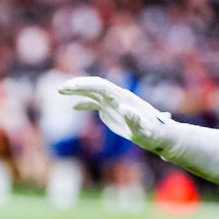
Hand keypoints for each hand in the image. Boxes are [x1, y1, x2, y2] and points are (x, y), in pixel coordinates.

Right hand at [58, 76, 172, 151]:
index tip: (71, 88)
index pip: (101, 86)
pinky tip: (74, 106)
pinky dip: (83, 103)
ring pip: (93, 92)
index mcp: (122, 97)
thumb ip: (134, 118)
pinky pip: (95, 103)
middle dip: (78, 85)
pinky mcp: (111, 110)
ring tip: (60, 90)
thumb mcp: (143, 128)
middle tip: (61, 88)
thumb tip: (123, 108)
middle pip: (95, 85)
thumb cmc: (152, 132)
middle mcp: (116, 96)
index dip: (85, 86)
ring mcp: (113, 102)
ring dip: (77, 90)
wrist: (158, 133)